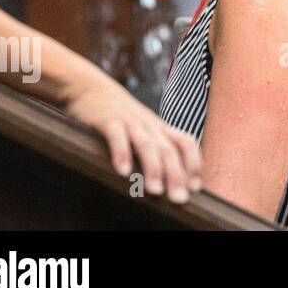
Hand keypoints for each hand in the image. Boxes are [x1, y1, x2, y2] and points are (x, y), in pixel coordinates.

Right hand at [63, 74, 202, 202]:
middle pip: (168, 150)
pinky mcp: (108, 120)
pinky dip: (121, 153)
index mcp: (160, 128)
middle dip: (176, 175)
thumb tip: (167, 178)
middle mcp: (149, 125)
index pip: (186, 143)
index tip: (197, 187)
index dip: (194, 163)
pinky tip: (122, 171)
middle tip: (179, 199)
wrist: (90, 88)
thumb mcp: (142, 129)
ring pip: (146, 144)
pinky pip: (117, 137)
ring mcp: (130, 121)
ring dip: (152, 168)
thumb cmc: (119, 115)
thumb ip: (155, 147)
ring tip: (155, 190)